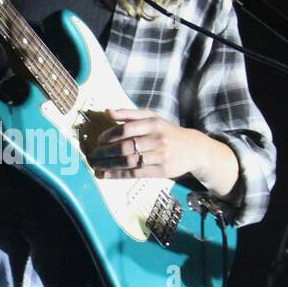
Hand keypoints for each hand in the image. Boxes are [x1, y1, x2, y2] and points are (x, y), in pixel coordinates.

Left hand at [88, 107, 218, 183]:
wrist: (194, 149)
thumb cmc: (167, 132)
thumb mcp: (153, 118)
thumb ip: (130, 114)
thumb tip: (107, 112)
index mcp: (154, 123)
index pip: (127, 129)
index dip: (110, 135)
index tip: (99, 140)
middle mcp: (158, 139)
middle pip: (126, 147)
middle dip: (105, 152)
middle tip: (92, 155)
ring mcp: (161, 156)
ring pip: (129, 161)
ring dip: (109, 165)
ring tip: (96, 166)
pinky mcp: (162, 171)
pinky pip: (136, 173)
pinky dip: (119, 174)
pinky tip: (107, 175)